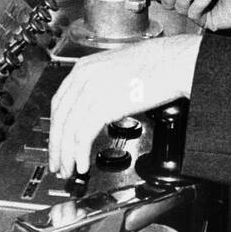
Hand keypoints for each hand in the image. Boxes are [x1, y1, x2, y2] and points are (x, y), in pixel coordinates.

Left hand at [48, 35, 202, 176]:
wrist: (173, 62)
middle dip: (56, 145)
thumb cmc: (156, 65)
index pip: (59, 103)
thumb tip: (97, 108)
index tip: (57, 142)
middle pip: (60, 118)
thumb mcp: (117, 70)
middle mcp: (83, 78)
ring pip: (68, 130)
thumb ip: (101, 85)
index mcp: (85, 68)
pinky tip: (82, 164)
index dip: (56, 127)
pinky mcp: (103, 105)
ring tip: (69, 169)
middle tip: (57, 162)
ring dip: (66, 154)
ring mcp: (91, 91)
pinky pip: (83, 135)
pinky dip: (79, 154)